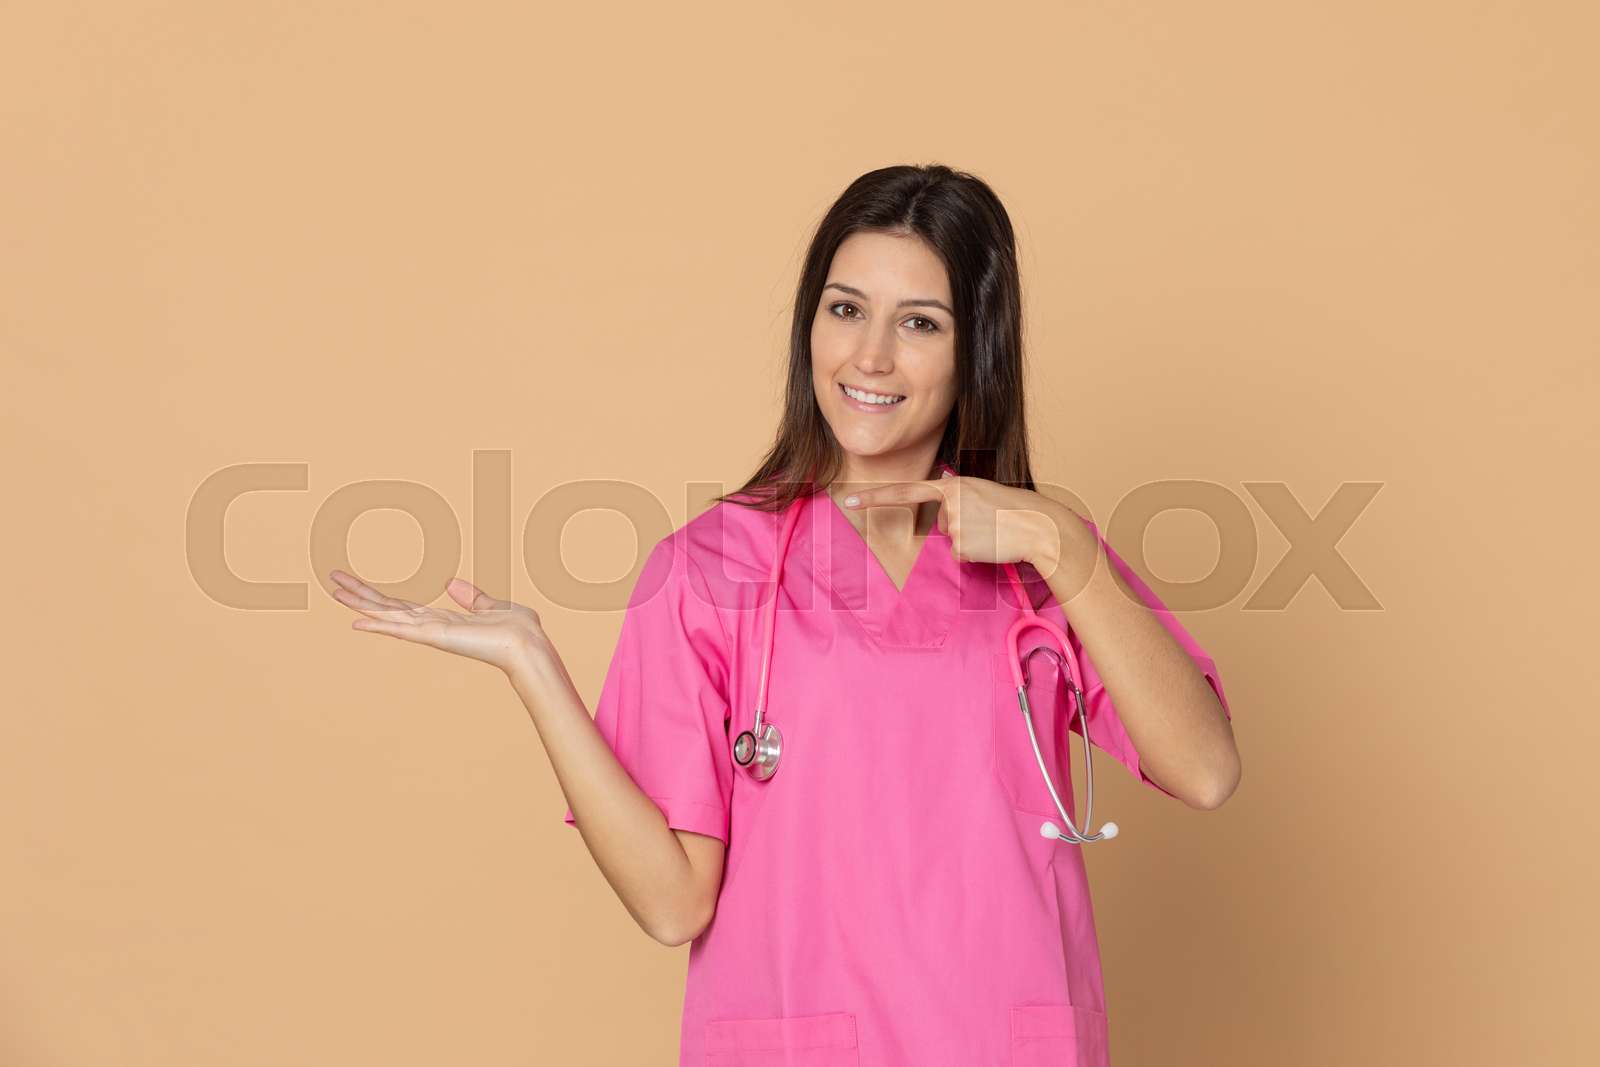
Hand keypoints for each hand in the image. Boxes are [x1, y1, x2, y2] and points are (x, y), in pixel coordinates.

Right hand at [329, 569, 549, 676]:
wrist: (530, 646)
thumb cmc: (519, 631)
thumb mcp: (495, 605)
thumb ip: (472, 596)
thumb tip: (451, 583)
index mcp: (444, 620)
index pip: (403, 606)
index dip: (379, 596)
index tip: (358, 586)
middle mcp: (432, 627)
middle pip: (387, 607)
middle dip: (359, 594)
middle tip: (332, 579)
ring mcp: (432, 632)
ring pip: (387, 614)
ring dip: (360, 602)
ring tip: (334, 589)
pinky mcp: (437, 637)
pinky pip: (402, 629)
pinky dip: (379, 625)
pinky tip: (356, 621)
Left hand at [842, 471, 1074, 567]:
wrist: (1039, 524)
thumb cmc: (1013, 510)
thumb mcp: (981, 492)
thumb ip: (956, 497)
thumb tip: (942, 515)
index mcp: (953, 485)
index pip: (906, 491)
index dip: (875, 498)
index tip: (850, 501)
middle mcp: (949, 501)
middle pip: (938, 524)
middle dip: (958, 528)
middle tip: (988, 522)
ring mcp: (954, 524)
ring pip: (949, 540)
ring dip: (968, 540)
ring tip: (993, 531)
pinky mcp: (961, 545)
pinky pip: (958, 555)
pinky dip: (973, 554)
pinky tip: (991, 544)